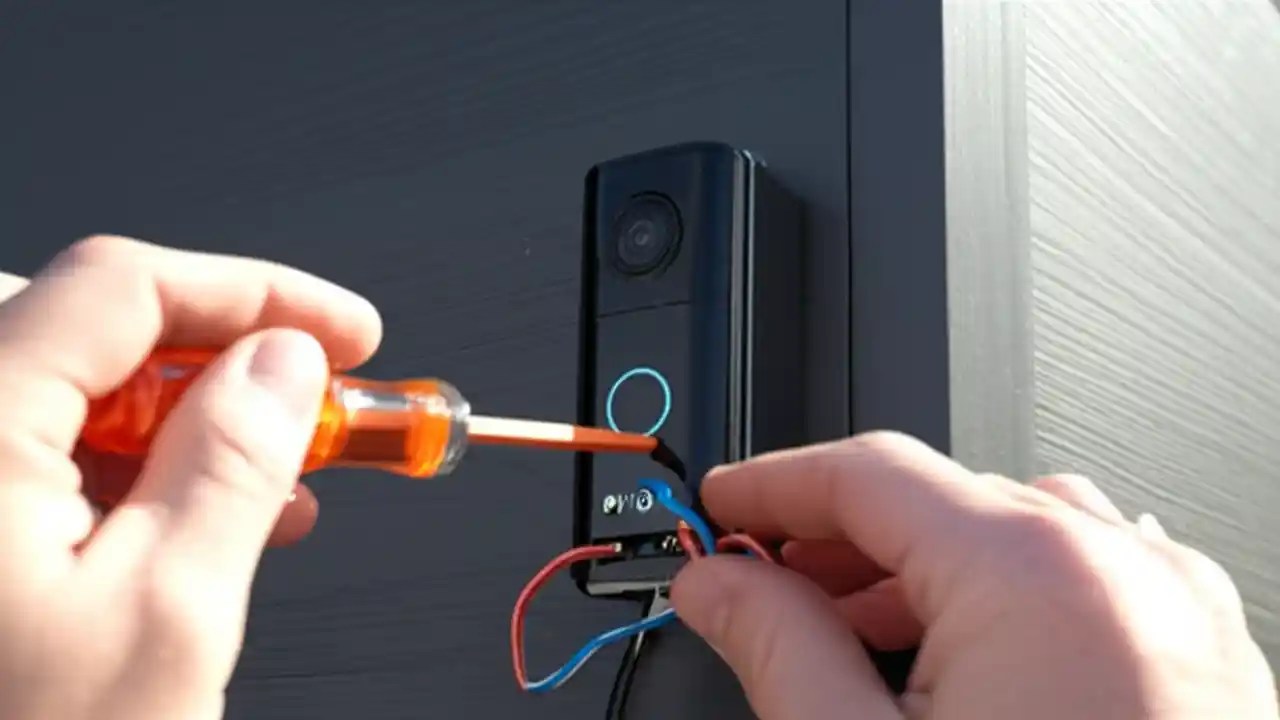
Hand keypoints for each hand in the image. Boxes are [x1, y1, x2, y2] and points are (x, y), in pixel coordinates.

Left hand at [0, 236, 380, 719]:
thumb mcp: (170, 618)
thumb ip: (235, 463)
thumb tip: (286, 359)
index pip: (120, 286)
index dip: (253, 292)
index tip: (345, 332)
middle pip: (87, 331)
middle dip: (219, 359)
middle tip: (318, 406)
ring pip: (67, 396)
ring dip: (184, 425)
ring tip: (281, 488)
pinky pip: (37, 460)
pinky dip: (132, 476)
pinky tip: (203, 525)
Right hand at [671, 432, 1278, 718]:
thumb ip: (777, 648)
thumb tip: (724, 589)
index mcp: (1037, 574)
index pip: (869, 473)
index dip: (774, 486)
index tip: (725, 512)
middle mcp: (1125, 574)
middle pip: (943, 502)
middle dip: (838, 539)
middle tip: (762, 584)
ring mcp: (1179, 618)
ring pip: (1015, 538)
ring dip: (918, 572)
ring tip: (850, 634)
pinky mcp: (1204, 666)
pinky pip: (1083, 586)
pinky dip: (1000, 602)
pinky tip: (959, 663)